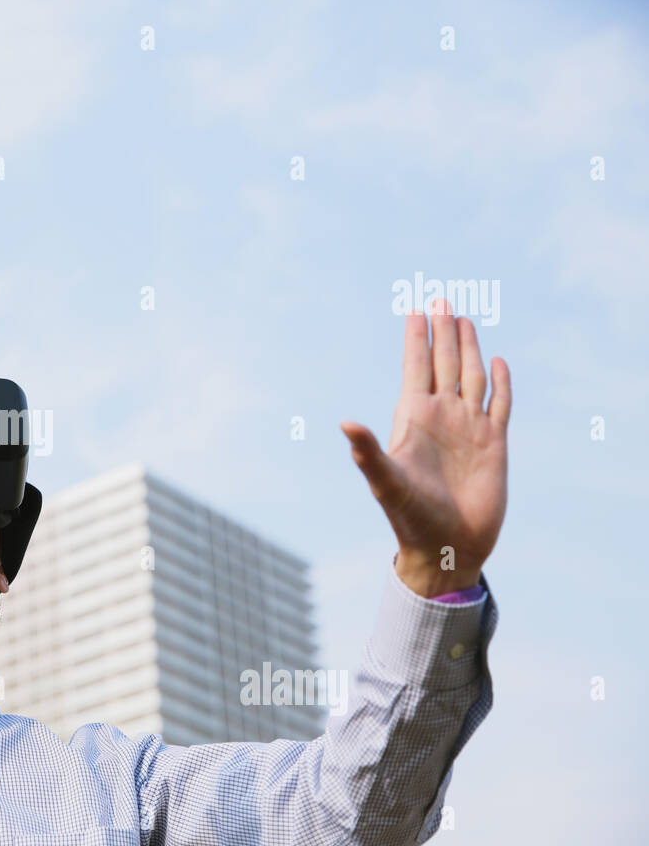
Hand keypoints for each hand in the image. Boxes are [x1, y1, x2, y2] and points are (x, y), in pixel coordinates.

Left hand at [341, 299, 510, 597]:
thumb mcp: (386, 483)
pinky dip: (502, 383)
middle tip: (440, 298)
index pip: (416, 368)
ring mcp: (469, 429)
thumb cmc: (410, 518)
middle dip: (442, 332)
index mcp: (414, 420)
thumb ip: (368, 452)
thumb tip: (344, 423)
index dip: (416, 340)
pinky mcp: (494, 444)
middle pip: (444, 363)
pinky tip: (499, 362)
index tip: (414, 310)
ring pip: (472, 376)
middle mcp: (442, 418)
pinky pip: (500, 405)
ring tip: (464, 319)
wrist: (447, 547)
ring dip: (468, 348)